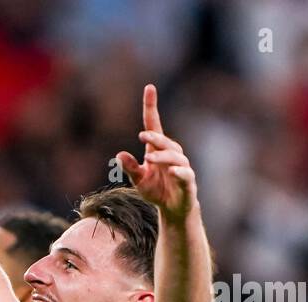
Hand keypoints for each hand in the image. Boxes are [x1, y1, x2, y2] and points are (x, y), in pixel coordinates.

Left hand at [115, 85, 197, 222]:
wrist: (173, 208)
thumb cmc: (156, 190)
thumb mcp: (139, 180)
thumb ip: (130, 168)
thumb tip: (118, 155)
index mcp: (158, 150)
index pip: (154, 124)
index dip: (151, 106)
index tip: (149, 87)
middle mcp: (171, 154)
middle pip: (164, 141)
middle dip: (155, 137)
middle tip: (142, 136)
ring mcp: (182, 167)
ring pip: (175, 157)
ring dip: (162, 156)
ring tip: (149, 158)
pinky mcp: (188, 182)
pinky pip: (185, 174)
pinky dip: (179, 172)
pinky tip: (171, 171)